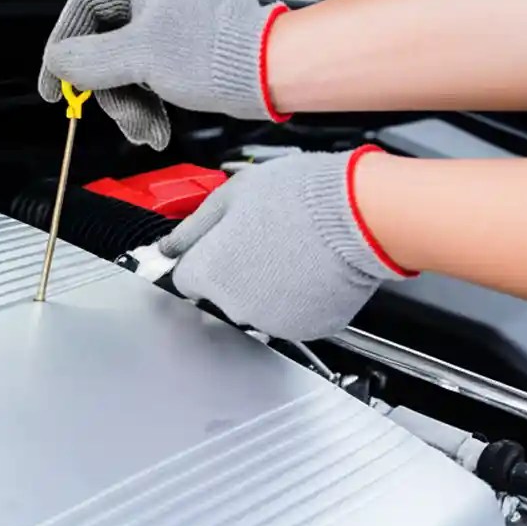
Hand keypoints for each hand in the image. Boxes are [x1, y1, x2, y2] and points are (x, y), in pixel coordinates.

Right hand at [38, 0, 290, 150]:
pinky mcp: (185, 50)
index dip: (62, 49)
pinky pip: (150, 77)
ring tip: (145, 131)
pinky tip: (155, 127)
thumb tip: (59, 62)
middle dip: (109, 92)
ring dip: (130, 106)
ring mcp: (171, 23)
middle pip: (104, 45)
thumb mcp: (139, 57)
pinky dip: (148, 104)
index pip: (82, 8)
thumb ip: (90, 61)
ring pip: (127, 67)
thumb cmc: (218, 52)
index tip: (54, 86)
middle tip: (117, 116)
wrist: (270, 71)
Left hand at [157, 146, 412, 340]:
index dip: (203, 258)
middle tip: (264, 239)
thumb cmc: (297, 197)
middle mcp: (234, 308)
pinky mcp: (307, 331)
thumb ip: (192, 228)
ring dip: (267, 287)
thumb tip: (168, 248)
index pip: (186, 279)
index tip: (220, 245)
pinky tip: (311, 269)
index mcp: (208, 274)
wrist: (358, 215)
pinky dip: (298, 300)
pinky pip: (293, 317)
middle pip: (222, 296)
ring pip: (258, 308)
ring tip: (292, 252)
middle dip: (236, 272)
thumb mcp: (231, 195)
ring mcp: (272, 323)